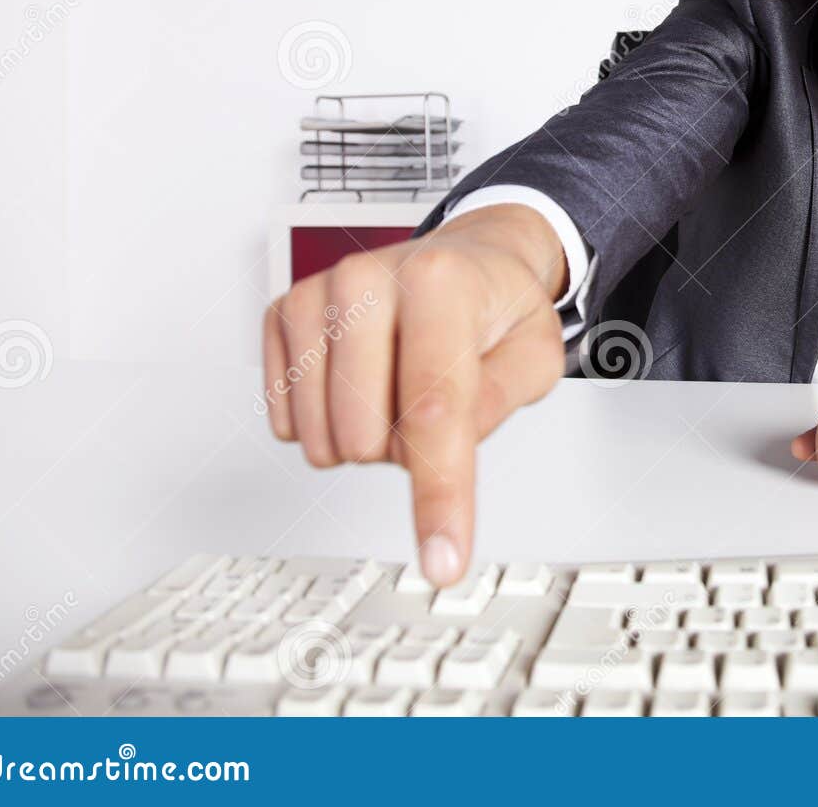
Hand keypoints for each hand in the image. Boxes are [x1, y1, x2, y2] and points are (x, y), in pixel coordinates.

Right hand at [261, 204, 567, 585]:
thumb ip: (502, 399)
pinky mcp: (281, 316)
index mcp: (440, 281)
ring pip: (325, 439)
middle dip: (410, 446)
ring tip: (401, 382)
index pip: (435, 410)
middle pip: (372, 438)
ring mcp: (316, 295)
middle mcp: (367, 280)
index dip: (440, 496)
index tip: (441, 559)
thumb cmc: (497, 307)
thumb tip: (448, 454)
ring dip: (370, 437)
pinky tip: (360, 381)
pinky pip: (286, 423)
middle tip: (437, 395)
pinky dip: (330, 422)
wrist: (460, 258)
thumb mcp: (537, 352)